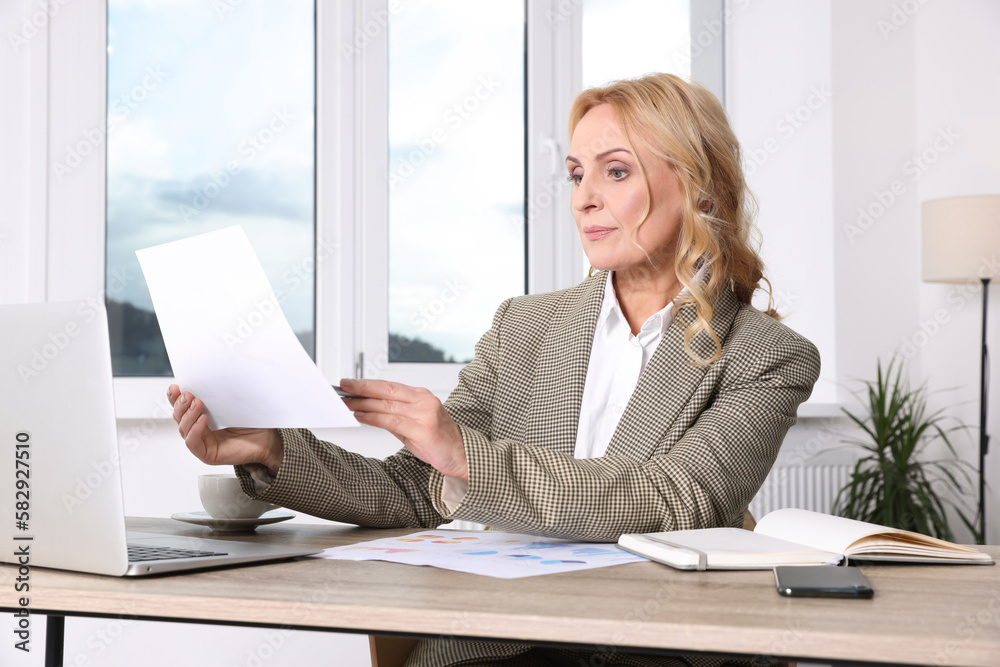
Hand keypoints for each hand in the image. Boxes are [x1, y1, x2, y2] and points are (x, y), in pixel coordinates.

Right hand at [167, 385, 283, 472]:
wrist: (267, 439)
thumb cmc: (253, 422)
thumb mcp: (234, 404)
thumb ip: (220, 394)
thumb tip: (210, 377)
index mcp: (202, 416)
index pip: (183, 407)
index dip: (175, 397)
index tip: (175, 386)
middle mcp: (199, 430)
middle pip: (179, 417)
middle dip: (180, 404)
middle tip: (187, 394)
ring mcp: (202, 442)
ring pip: (184, 429)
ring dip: (188, 415)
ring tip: (197, 403)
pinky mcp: (207, 454)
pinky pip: (193, 442)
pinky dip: (195, 430)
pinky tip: (203, 420)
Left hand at [341, 378, 467, 480]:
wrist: (460, 455)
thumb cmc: (437, 439)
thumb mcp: (414, 422)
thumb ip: (393, 414)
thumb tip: (366, 408)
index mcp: (421, 396)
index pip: (390, 385)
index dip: (368, 383)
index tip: (350, 382)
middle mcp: (424, 401)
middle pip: (387, 390)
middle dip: (362, 388)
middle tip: (343, 387)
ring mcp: (424, 415)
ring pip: (388, 405)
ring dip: (364, 404)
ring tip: (347, 404)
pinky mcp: (423, 431)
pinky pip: (392, 422)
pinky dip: (374, 418)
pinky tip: (361, 416)